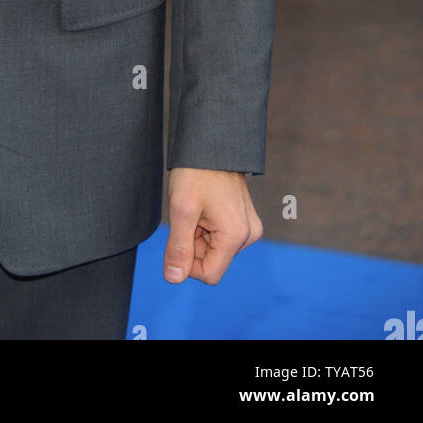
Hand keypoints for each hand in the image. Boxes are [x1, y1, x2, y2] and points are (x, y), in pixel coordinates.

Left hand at [164, 168, 262, 284]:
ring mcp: (248, 227)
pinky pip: (221, 237)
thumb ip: (178, 247)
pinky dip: (206, 227)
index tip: (177, 238)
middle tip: (187, 215)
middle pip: (212, 261)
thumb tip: (174, 278)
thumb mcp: (181, 210)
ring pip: (215, 249)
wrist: (211, 144)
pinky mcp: (244, 220)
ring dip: (198, 235)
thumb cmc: (196, 172)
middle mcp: (248, 235)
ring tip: (195, 207)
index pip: (209, 274)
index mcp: (236, 235)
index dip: (187, 264)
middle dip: (193, 244)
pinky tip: (203, 206)